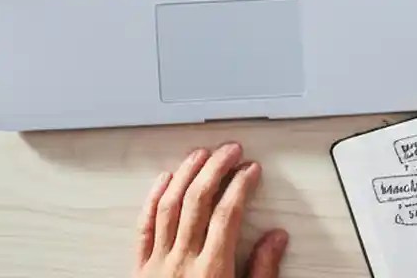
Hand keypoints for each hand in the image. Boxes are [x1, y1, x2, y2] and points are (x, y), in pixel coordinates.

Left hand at [135, 143, 288, 277]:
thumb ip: (262, 272)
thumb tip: (276, 239)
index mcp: (211, 272)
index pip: (228, 214)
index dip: (241, 186)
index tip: (251, 170)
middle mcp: (182, 262)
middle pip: (198, 201)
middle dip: (215, 168)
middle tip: (230, 150)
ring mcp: (157, 264)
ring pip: (170, 206)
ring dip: (186, 174)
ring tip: (200, 155)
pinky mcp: (140, 270)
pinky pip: (145, 227)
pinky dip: (154, 200)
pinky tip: (164, 181)